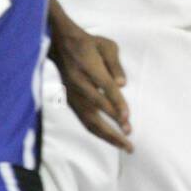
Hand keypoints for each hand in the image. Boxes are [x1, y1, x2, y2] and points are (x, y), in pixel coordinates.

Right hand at [48, 15, 131, 152]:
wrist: (60, 44)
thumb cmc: (90, 44)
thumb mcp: (107, 45)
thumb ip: (116, 64)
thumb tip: (122, 84)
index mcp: (89, 67)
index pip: (106, 88)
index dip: (116, 103)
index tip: (127, 118)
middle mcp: (79, 84)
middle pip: (96, 110)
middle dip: (113, 126)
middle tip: (130, 137)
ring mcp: (73, 95)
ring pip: (89, 121)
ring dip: (107, 135)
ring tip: (125, 146)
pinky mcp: (71, 101)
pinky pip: (84, 121)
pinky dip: (98, 132)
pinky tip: (110, 139)